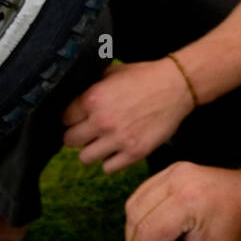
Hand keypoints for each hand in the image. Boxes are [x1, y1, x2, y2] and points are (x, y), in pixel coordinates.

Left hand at [62, 58, 194, 173]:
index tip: (78, 119)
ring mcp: (118, 139)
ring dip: (91, 150)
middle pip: (70, 140)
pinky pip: (108, 168)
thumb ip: (91, 86)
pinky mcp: (134, 152)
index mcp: (93, 99)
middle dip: (77, 135)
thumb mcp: (112, 73)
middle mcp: (102, 121)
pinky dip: (110, 161)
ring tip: (101, 142)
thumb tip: (73, 96)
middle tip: (88, 131)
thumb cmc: (145, 77)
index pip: (64, 119)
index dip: (71, 118)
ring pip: (85, 158)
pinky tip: (116, 149)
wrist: (176, 87)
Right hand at [118, 162, 240, 240]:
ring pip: (135, 202)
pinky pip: (144, 193)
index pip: (146, 231)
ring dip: (135, 228)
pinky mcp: (173, 170)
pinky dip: (142, 213)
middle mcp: (176, 181)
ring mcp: (173, 172)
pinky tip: (156, 230)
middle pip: (136, 214)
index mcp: (187, 202)